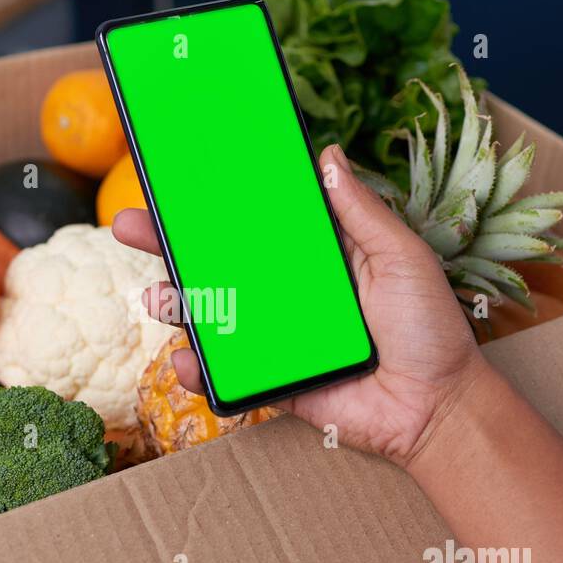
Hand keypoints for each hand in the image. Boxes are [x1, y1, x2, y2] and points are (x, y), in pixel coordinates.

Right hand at [112, 144, 487, 465]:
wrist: (436, 409)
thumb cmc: (429, 329)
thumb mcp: (400, 257)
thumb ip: (361, 211)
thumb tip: (327, 153)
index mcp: (314, 255)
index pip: (254, 221)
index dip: (215, 202)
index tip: (176, 179)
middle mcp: (287, 291)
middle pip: (216, 262)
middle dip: (166, 244)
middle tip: (126, 226)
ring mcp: (274, 337)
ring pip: (210, 314)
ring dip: (174, 304)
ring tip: (159, 299)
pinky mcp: (271, 380)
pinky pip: (224, 372)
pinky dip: (196, 368)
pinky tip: (185, 359)